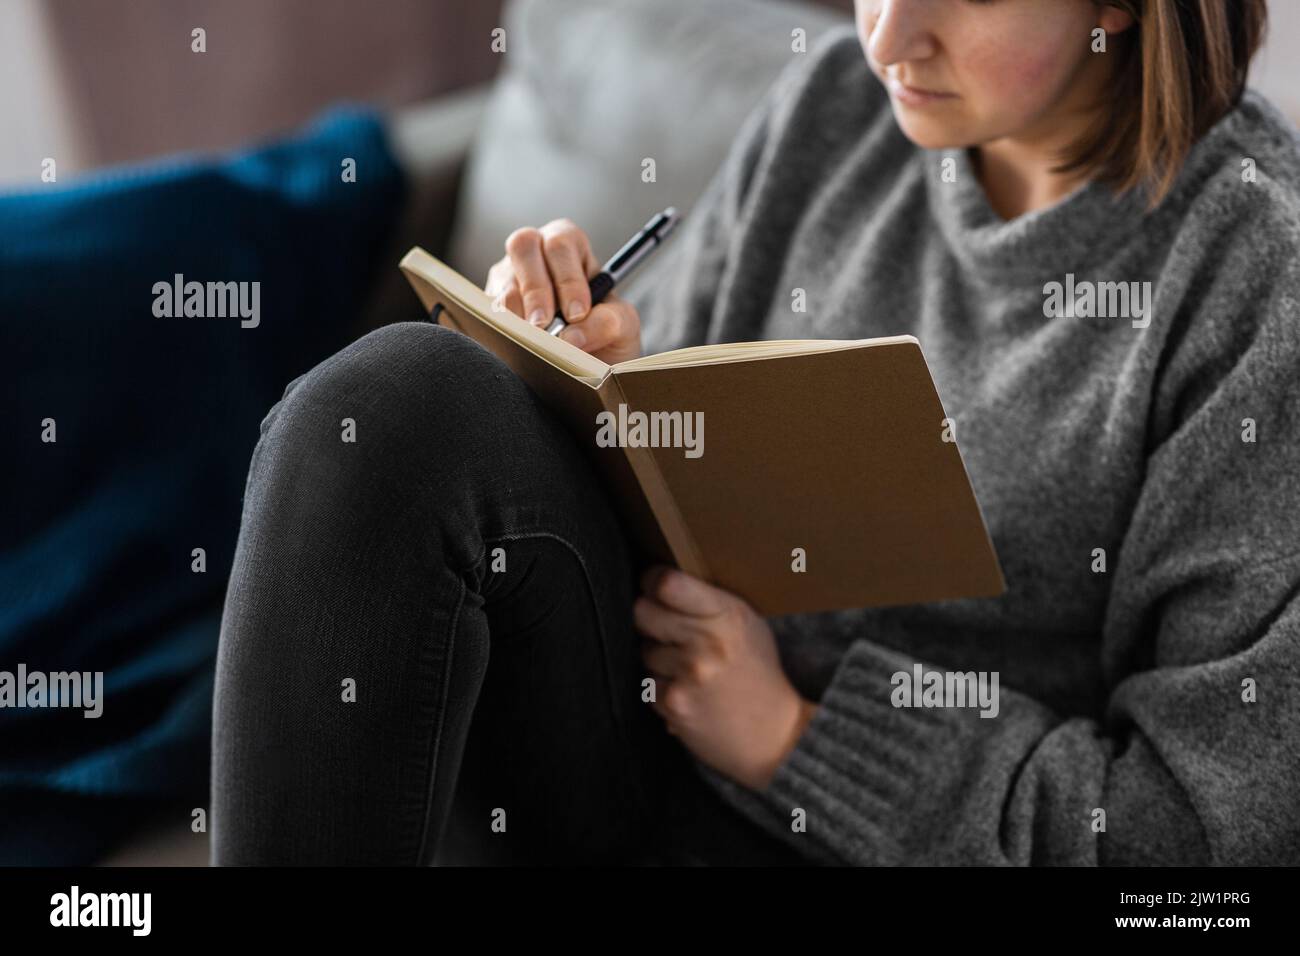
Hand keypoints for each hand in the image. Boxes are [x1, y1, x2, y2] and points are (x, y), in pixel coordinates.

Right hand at [484, 218, 642, 363]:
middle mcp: (535, 253)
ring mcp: (508, 277)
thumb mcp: (622, 326)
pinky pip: (487, 311)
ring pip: (503, 283)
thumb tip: (571, 336)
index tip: (577, 314)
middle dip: (535, 289)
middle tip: (545, 326)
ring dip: (517, 315)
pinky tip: (517, 347)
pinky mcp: (490, 305)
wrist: (589, 362)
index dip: (568, 279)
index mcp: (570, 246)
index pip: (562, 245)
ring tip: (533, 344)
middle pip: (523, 245)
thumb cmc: (604, 332)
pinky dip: (502, 331)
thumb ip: (608, 323)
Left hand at [634, 565, 817, 790]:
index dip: (652, 581)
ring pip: (644, 650)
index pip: (668, 584)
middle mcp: (707, 641)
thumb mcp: (749, 625)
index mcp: (727, 615)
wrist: (774, 735)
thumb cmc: (759, 675)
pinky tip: (688, 694)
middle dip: (649, 618)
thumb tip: (663, 583)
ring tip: (689, 671)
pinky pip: (648, 684)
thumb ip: (711, 603)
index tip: (652, 585)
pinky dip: (662, 690)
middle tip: (665, 628)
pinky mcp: (674, 703)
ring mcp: (689, 673)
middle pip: (643, 612)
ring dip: (659, 659)